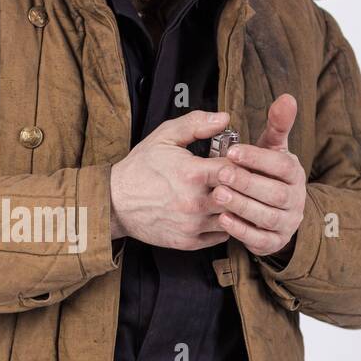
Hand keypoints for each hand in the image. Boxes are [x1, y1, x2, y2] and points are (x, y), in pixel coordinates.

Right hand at [110, 110, 238, 250]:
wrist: (115, 203)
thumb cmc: (140, 168)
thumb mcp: (164, 137)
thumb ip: (196, 124)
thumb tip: (224, 118)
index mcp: (192, 174)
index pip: (237, 167)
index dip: (244, 161)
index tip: (241, 159)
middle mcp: (195, 202)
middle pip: (241, 195)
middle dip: (245, 185)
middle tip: (244, 179)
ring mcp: (193, 225)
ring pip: (235, 218)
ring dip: (237, 207)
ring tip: (233, 195)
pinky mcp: (189, 242)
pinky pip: (223, 236)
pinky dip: (226, 224)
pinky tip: (220, 212)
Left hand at [211, 93, 306, 257]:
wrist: (273, 210)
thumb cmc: (265, 172)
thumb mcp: (272, 148)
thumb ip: (277, 124)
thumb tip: (287, 97)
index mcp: (294, 173)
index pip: (281, 165)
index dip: (257, 158)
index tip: (232, 151)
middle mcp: (295, 199)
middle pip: (274, 193)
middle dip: (247, 182)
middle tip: (221, 174)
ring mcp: (287, 222)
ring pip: (266, 216)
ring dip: (242, 205)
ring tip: (218, 195)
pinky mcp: (274, 242)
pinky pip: (259, 239)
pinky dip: (242, 230)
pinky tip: (223, 220)